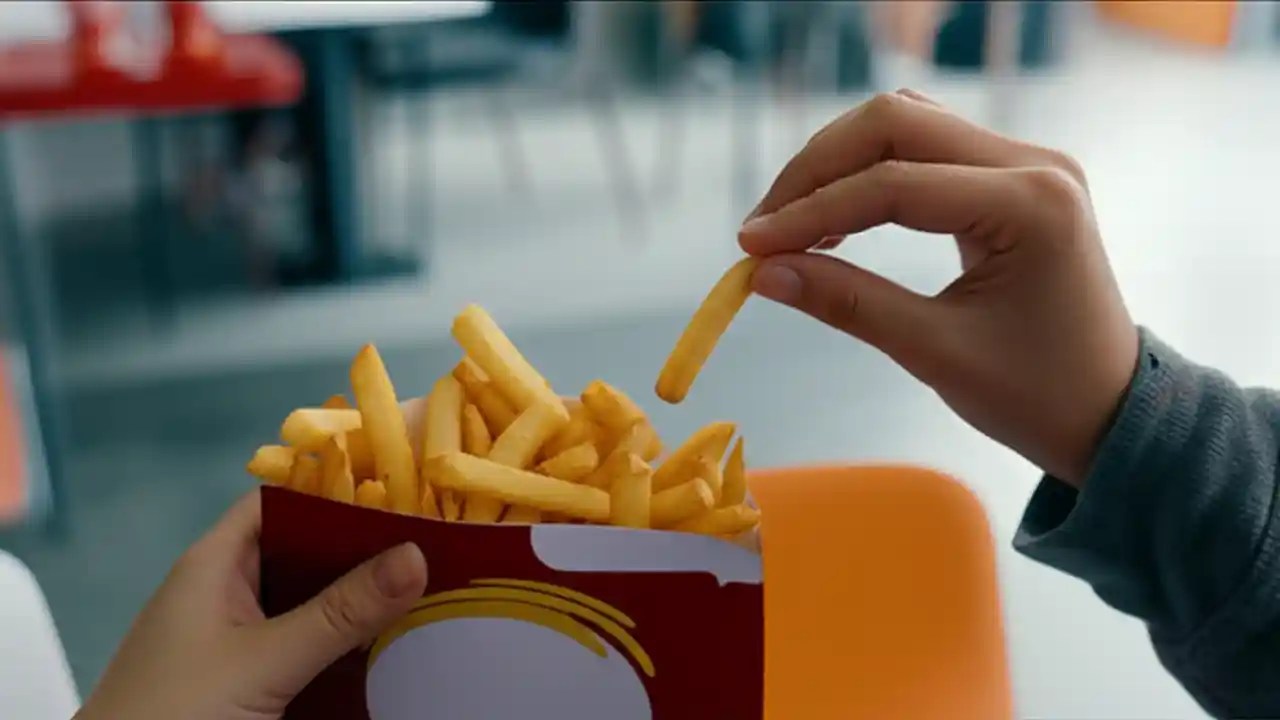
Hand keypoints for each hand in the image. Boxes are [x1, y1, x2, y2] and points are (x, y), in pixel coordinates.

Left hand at [77, 491, 427, 719]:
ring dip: (358, 603)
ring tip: (427, 587)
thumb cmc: (178, 711)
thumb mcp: (265, 660)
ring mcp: (235, 641)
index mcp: (215, 564)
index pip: (280, 501)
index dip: (334, 490)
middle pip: (302, 553)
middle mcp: (225, 593)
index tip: (403, 489)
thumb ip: (340, 612)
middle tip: (433, 544)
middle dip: (363, 552)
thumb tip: (418, 553)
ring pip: (309, 604)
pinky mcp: (247, 682)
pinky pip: (305, 649)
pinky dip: (343, 647)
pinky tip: (390, 646)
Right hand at [739, 91, 1138, 486]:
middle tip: (764, 229)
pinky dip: (870, 170)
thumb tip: (763, 274)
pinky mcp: (1013, 175)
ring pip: (906, 124)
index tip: (750, 248)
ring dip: (839, 162)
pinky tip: (836, 216)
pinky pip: (926, 147)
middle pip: (895, 122)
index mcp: (1030, 205)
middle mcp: (1034, 162)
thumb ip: (847, 303)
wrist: (1109, 410)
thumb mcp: (935, 353)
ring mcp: (1026, 161)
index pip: (893, 186)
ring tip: (791, 223)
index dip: (810, 213)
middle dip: (816, 170)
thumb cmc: (1036, 395)